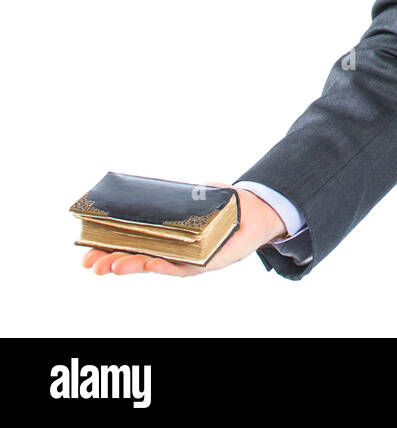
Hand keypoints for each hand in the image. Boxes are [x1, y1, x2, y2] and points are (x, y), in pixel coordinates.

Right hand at [79, 184, 287, 277]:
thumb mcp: (193, 193)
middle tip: (90, 263)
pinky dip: (165, 265)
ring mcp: (186, 258)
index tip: (86, 252)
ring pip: (154, 265)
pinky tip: (149, 263)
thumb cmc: (220, 203)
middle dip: (111, 261)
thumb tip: (150, 184)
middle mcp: (171, 250)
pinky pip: (183, 267)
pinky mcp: (206, 262)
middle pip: (136, 259)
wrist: (255, 210)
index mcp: (163, 236)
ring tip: (112, 266)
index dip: (107, 249)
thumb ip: (173, 192)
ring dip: (133, 266)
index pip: (130, 245)